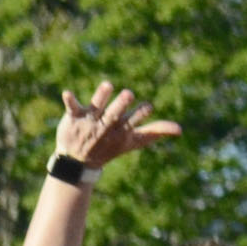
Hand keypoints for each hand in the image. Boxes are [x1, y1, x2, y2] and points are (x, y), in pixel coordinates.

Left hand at [55, 81, 180, 171]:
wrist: (77, 161)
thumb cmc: (110, 147)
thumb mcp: (133, 141)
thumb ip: (155, 131)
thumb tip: (180, 129)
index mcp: (121, 130)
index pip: (133, 120)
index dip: (139, 113)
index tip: (147, 106)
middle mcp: (106, 124)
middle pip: (115, 113)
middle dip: (121, 104)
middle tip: (128, 93)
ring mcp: (90, 120)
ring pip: (96, 106)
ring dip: (101, 96)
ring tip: (107, 85)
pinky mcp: (74, 117)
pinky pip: (72, 107)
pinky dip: (69, 100)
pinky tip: (66, 93)